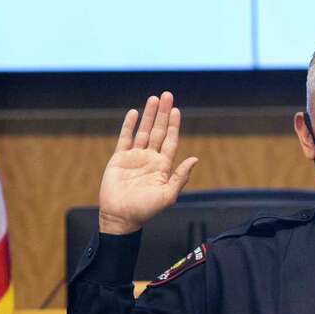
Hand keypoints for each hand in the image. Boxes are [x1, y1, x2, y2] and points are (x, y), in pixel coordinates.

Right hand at [97, 92, 197, 233]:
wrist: (121, 217)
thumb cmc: (146, 210)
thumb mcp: (168, 195)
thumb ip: (181, 177)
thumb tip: (195, 159)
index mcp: (163, 167)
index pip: (171, 141)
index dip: (174, 126)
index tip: (177, 111)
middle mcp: (150, 159)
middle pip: (159, 131)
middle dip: (163, 114)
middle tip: (167, 95)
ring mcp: (135, 157)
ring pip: (143, 131)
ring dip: (149, 115)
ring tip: (154, 98)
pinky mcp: (119, 159)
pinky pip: (125, 138)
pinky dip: (129, 125)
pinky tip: (134, 113)